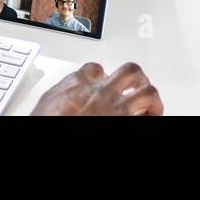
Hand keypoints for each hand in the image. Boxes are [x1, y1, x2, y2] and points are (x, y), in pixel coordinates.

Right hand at [31, 62, 162, 115]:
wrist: (50, 130)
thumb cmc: (47, 120)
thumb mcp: (47, 101)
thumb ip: (61, 92)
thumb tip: (62, 93)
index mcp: (80, 83)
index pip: (96, 69)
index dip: (102, 74)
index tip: (103, 79)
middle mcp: (102, 92)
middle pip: (130, 72)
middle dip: (137, 79)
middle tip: (138, 86)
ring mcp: (117, 108)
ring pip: (147, 91)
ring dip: (151, 98)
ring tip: (151, 105)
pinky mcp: (127, 122)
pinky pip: (148, 117)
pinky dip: (153, 116)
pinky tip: (152, 118)